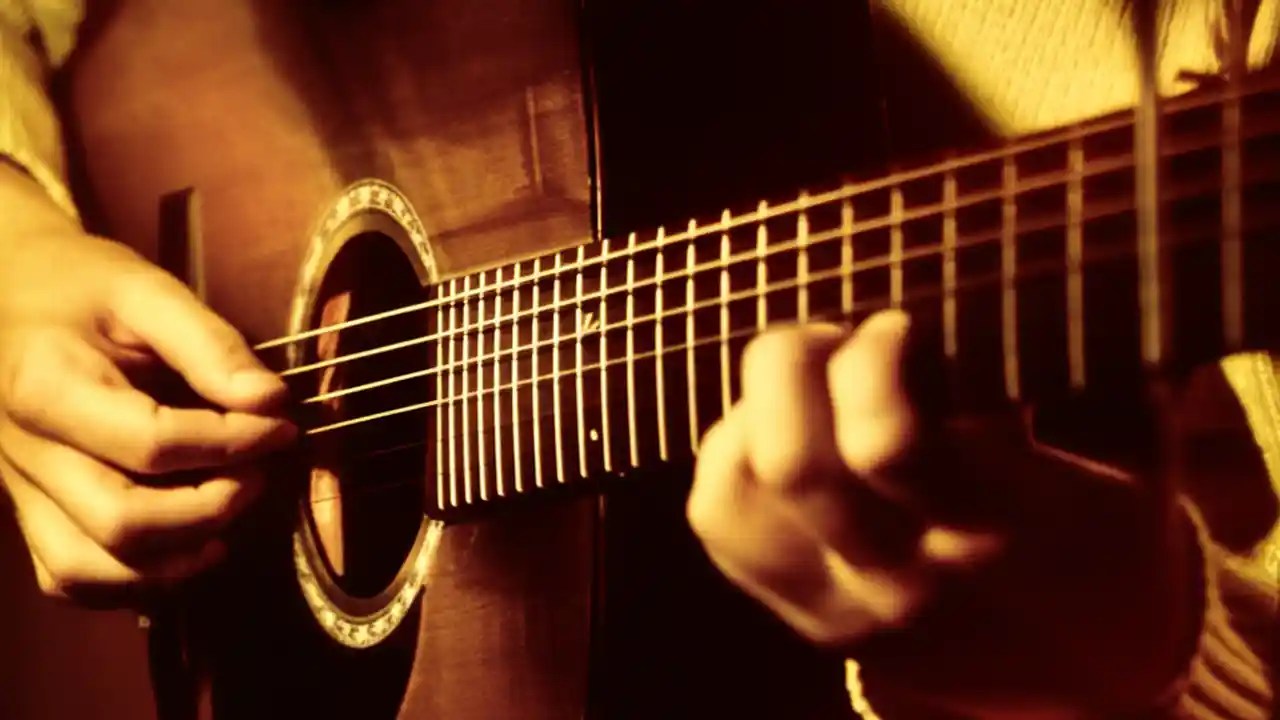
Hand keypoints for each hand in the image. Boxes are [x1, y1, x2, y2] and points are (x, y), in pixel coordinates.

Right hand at [0, 164, 295, 608]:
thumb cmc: (75, 283)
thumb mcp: (146, 289)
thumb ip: (212, 346)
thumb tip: (272, 402)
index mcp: (47, 386)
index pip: (152, 443)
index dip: (232, 443)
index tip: (280, 425)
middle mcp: (23, 450)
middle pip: (121, 520)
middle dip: (210, 509)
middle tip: (258, 476)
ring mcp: (17, 487)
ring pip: (88, 567)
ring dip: (176, 559)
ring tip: (229, 517)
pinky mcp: (25, 506)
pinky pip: (68, 575)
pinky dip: (131, 580)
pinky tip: (185, 548)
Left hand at [688, 311, 1200, 715]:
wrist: (1086, 672)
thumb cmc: (1107, 536)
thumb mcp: (1134, 454)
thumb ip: (1102, 365)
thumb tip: (1056, 270)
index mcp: (996, 525)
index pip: (886, 440)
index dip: (877, 357)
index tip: (902, 326)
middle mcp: (904, 572)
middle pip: (792, 461)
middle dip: (798, 362)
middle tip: (838, 340)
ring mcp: (840, 601)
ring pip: (740, 483)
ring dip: (761, 405)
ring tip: (809, 383)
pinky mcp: (802, 612)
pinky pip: (718, 517)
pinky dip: (732, 452)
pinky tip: (779, 432)